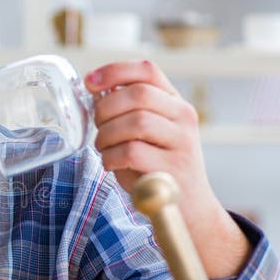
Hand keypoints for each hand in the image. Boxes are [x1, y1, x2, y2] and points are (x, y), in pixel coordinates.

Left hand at [85, 59, 250, 277]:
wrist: (189, 209)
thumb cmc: (158, 168)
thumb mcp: (147, 135)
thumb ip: (128, 112)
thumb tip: (96, 91)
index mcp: (175, 103)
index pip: (147, 71)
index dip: (114, 71)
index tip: (89, 82)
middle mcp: (183, 118)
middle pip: (138, 94)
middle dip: (105, 108)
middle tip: (98, 127)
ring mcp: (181, 143)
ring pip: (135, 122)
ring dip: (107, 135)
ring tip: (103, 148)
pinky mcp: (172, 170)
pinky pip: (132, 152)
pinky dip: (111, 157)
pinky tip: (110, 163)